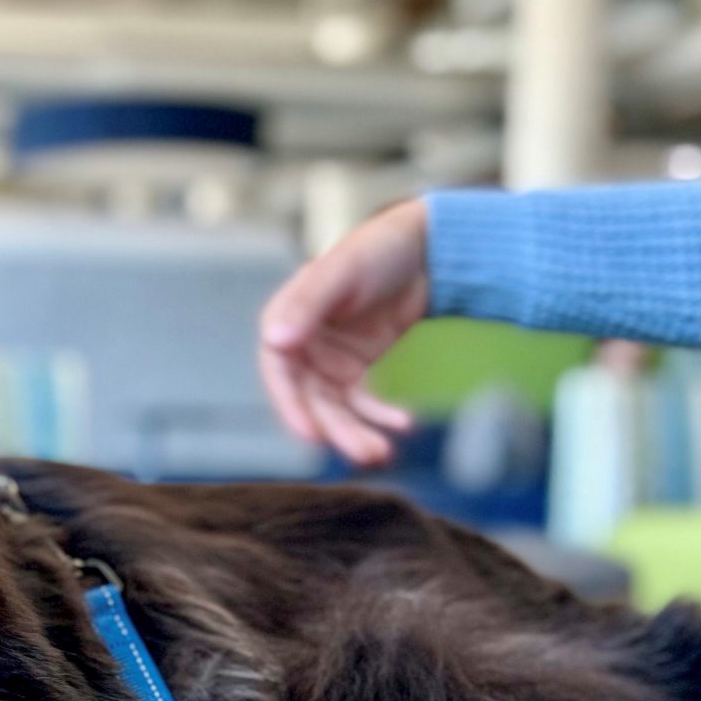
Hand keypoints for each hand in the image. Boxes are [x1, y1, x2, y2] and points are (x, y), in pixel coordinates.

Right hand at [259, 198, 428, 464]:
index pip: (279, 373)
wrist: (426, 247)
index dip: (291, 406)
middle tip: (367, 453)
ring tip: (383, 452)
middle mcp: (303, 346)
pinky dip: (380, 416)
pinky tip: (404, 423)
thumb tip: (274, 340)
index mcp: (287, 320)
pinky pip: (363, 401)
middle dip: (337, 429)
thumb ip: (307, 304)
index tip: (311, 435)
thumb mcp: (341, 272)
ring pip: (336, 408)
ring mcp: (330, 360)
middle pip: (312, 399)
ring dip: (357, 431)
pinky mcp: (357, 368)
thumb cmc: (378, 249)